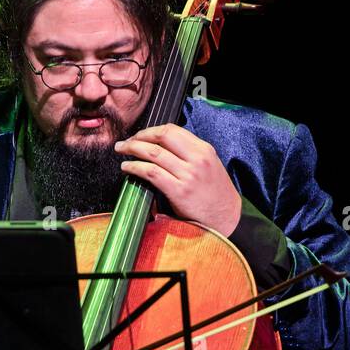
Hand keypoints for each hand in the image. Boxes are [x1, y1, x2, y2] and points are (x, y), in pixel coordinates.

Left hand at [114, 124, 241, 235]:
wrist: (227, 219)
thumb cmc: (215, 195)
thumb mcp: (209, 166)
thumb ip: (190, 155)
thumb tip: (162, 149)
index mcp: (204, 150)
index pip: (173, 130)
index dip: (151, 130)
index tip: (140, 135)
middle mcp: (197, 159)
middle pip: (162, 137)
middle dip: (140, 136)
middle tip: (126, 142)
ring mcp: (188, 175)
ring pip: (154, 153)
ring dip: (133, 149)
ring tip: (122, 151)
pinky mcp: (179, 191)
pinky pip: (151, 173)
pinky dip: (135, 167)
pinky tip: (127, 167)